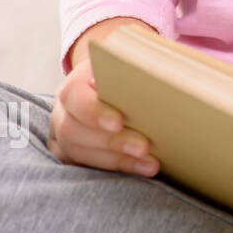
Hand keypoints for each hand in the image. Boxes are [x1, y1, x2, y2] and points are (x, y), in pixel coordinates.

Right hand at [48, 17, 160, 175]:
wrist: (111, 85)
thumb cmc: (126, 74)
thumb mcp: (130, 62)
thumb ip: (142, 66)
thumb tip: (170, 73)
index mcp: (74, 83)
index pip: (75, 97)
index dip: (95, 112)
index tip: (119, 122)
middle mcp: (62, 111)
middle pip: (75, 130)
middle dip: (113, 142)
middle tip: (145, 147)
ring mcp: (62, 135)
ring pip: (79, 152)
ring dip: (117, 160)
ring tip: (150, 163)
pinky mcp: (71, 155)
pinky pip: (86, 167)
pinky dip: (117, 169)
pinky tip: (143, 169)